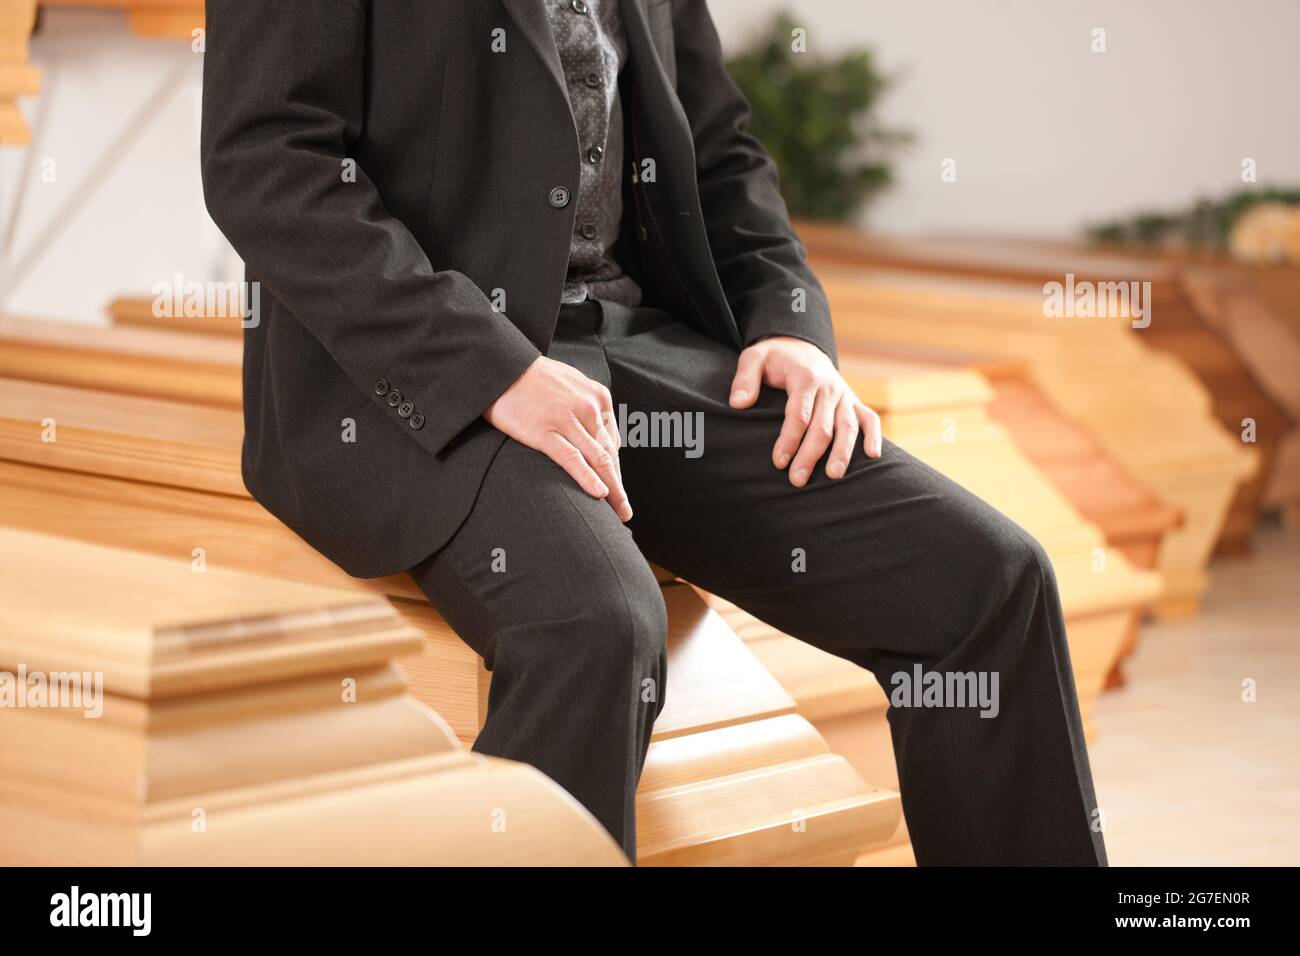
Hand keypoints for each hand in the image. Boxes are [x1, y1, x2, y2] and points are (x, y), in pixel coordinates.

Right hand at [484, 356, 631, 520]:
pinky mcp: (545, 431)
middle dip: (618, 486)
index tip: (616, 491)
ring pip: (598, 460)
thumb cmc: (531, 377)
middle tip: (626, 511)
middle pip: (609, 454)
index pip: (611, 442)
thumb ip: (587, 405)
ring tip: (620, 513)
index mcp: (598, 397)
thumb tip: (597, 433)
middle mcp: (588, 407)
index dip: (615, 471)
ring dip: (612, 491)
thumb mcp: (570, 383)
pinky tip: (599, 494)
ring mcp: (568, 419)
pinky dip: (588, 478)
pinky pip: (572, 459)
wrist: (500, 365)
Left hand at [729, 336, 882, 486]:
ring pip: (848, 426)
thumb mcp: (753, 357)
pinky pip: (869, 418)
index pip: (799, 414)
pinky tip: (873, 455)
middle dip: (810, 454)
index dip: (789, 439)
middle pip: (823, 426)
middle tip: (797, 480)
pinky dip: (874, 435)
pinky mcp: (853, 402)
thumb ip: (745, 379)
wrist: (800, 346)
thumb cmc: (774, 358)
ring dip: (842, 452)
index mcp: (806, 377)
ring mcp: (844, 395)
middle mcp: (830, 387)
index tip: (779, 462)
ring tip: (834, 476)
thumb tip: (738, 404)